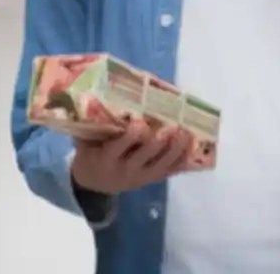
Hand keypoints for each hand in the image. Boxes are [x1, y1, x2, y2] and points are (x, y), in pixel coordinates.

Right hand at [71, 117, 193, 195]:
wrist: (95, 183)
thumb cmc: (91, 153)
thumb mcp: (86, 141)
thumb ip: (93, 124)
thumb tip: (97, 96)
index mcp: (107, 159)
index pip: (120, 147)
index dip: (131, 136)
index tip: (139, 122)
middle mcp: (126, 170)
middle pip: (146, 155)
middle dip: (159, 142)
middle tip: (171, 127)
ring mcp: (141, 177)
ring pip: (162, 164)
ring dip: (176, 149)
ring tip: (186, 133)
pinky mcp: (152, 179)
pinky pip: (170, 172)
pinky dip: (181, 160)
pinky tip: (192, 148)